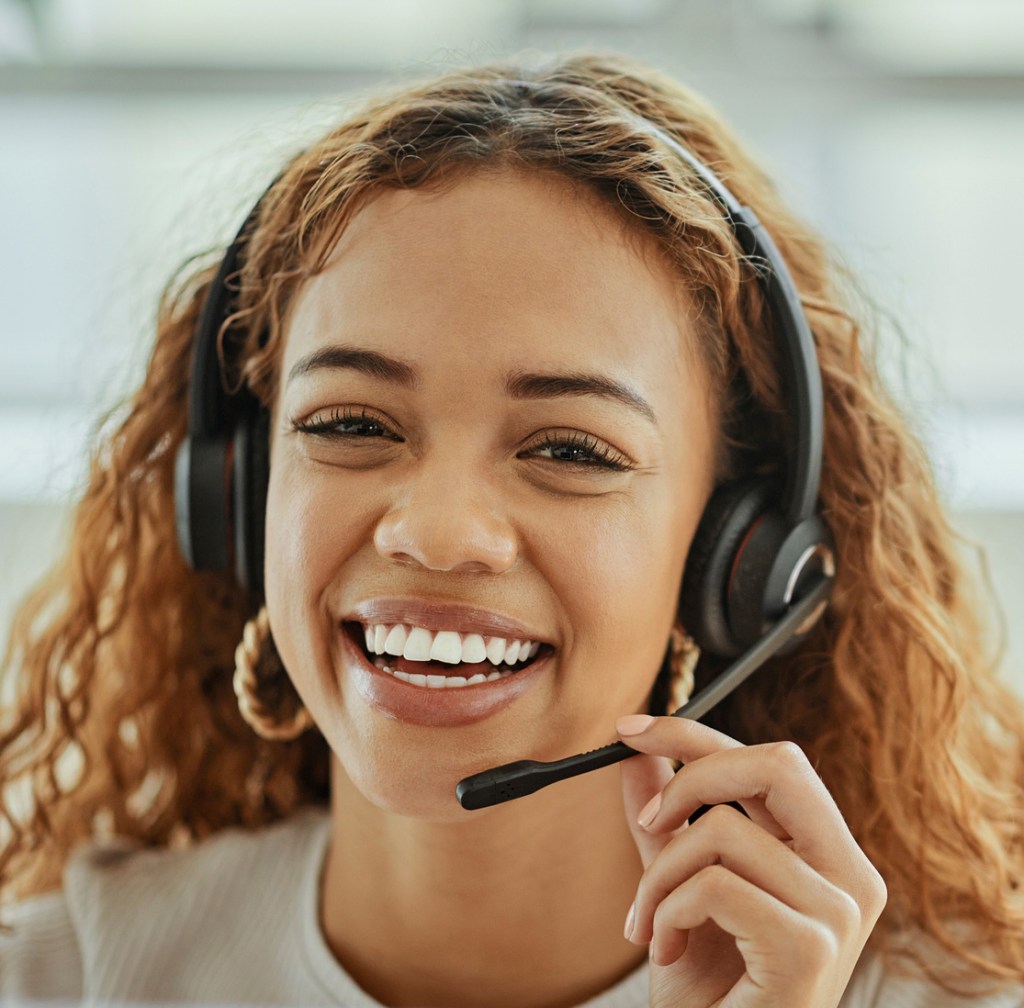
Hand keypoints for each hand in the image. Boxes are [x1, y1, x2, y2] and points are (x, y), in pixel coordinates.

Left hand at [616, 714, 885, 1007]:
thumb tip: (635, 755)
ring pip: (720, 829)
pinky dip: (666, 913)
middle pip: (776, 764)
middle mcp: (851, 877)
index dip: (697, 735)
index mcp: (828, 857)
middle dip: (692, 771)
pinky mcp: (808, 947)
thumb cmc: (710, 991)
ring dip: (659, 876)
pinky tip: (667, 951)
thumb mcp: (679, 889)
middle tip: (647, 818)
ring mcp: (837, 913)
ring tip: (649, 923)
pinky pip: (711, 884)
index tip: (632, 730)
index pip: (773, 762)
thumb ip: (664, 823)